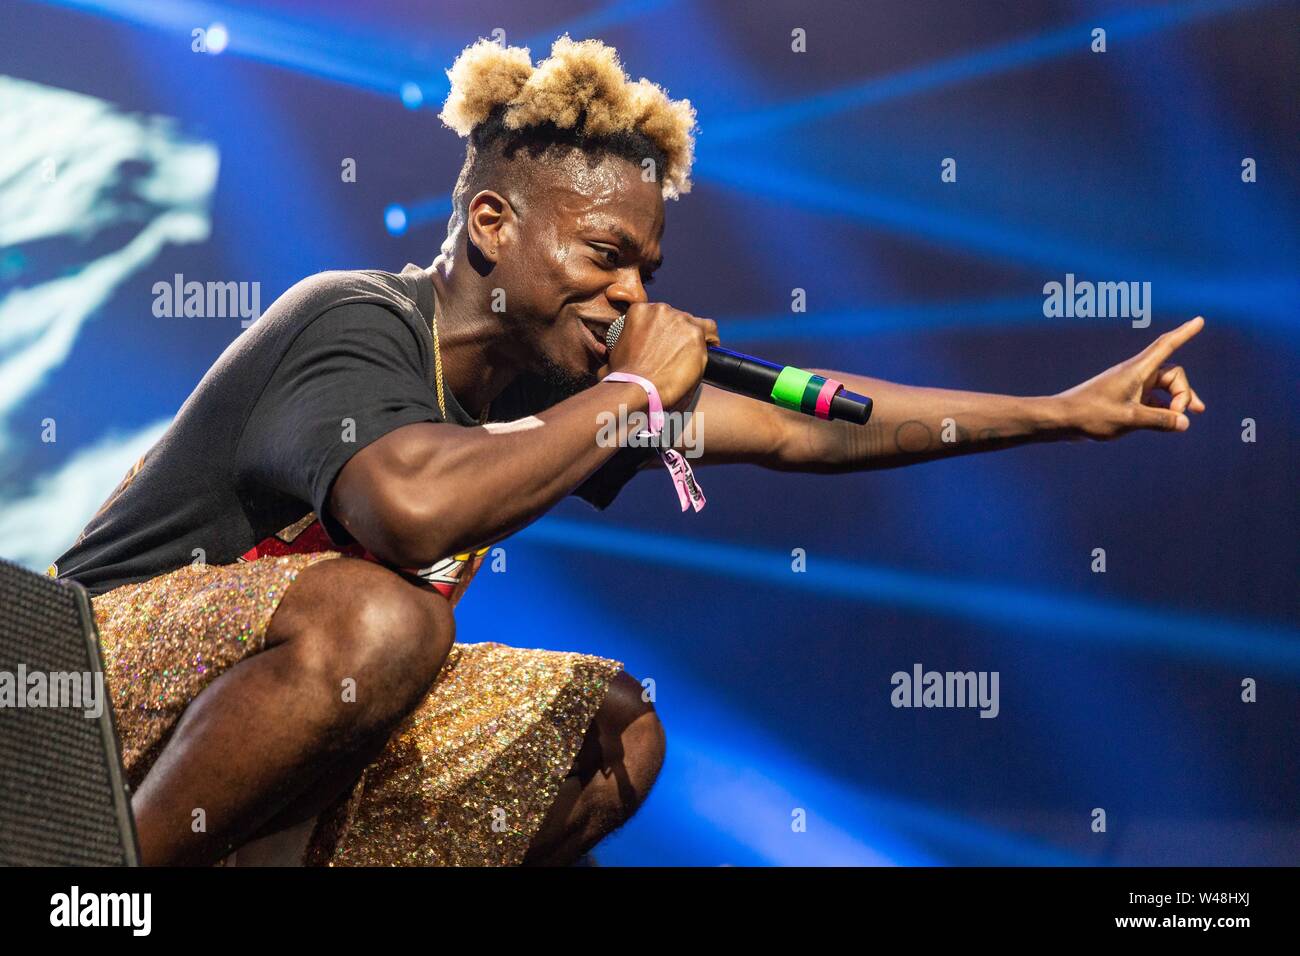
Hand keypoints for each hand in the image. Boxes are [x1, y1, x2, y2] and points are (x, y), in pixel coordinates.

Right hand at [604, 302, 719, 409]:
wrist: (635, 389)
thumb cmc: (622, 378)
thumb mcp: (614, 352)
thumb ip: (624, 344)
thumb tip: (621, 356)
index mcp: (639, 311)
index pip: (659, 315)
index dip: (664, 330)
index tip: (665, 343)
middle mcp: (660, 310)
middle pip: (677, 318)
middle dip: (677, 335)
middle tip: (676, 355)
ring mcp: (679, 320)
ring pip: (694, 324)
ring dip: (692, 339)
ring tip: (691, 358)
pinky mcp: (695, 334)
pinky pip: (711, 330)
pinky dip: (712, 339)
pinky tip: (711, 348)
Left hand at [1056, 316, 1206, 439]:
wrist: (1061, 419)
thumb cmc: (1091, 415)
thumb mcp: (1129, 419)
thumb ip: (1160, 420)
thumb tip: (1185, 423)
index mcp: (1137, 370)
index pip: (1166, 346)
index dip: (1184, 333)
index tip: (1199, 320)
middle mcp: (1135, 374)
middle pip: (1172, 375)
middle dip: (1183, 394)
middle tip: (1181, 416)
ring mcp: (1130, 386)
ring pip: (1163, 388)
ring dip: (1176, 402)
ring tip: (1188, 418)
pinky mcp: (1125, 398)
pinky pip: (1151, 400)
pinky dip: (1162, 409)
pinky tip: (1168, 424)